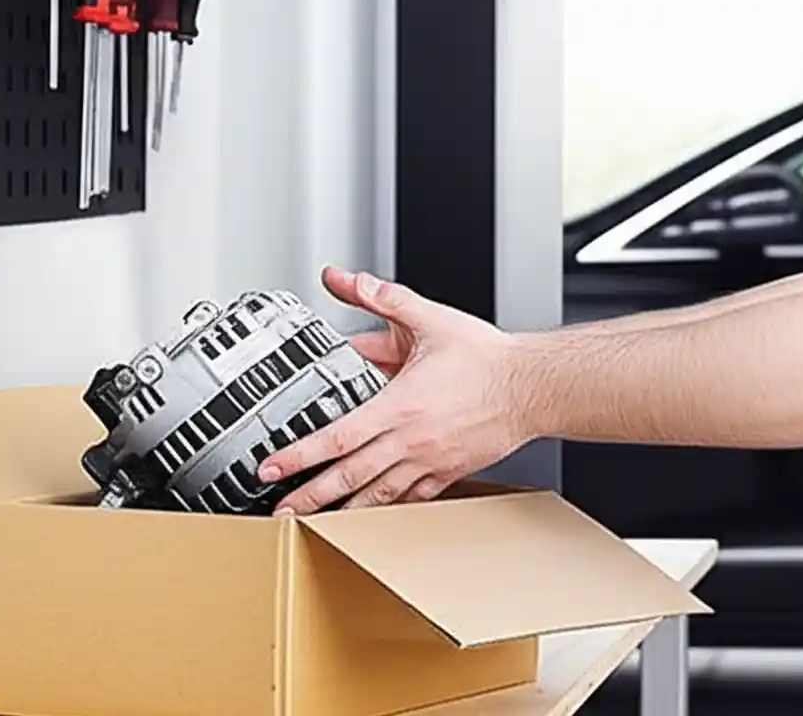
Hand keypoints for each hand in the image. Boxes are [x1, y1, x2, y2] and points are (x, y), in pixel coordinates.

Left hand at [257, 266, 534, 514]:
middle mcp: (410, 440)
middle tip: (280, 508)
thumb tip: (344, 280)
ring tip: (313, 522)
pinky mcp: (446, 472)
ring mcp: (428, 462)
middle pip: (349, 477)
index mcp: (400, 405)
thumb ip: (381, 298)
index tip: (271, 467)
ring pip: (376, 495)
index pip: (337, 437)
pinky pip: (408, 497)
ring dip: (340, 510)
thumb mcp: (428, 319)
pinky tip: (367, 513)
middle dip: (310, 495)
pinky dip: (383, 507)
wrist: (531, 387)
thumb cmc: (485, 358)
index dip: (299, 454)